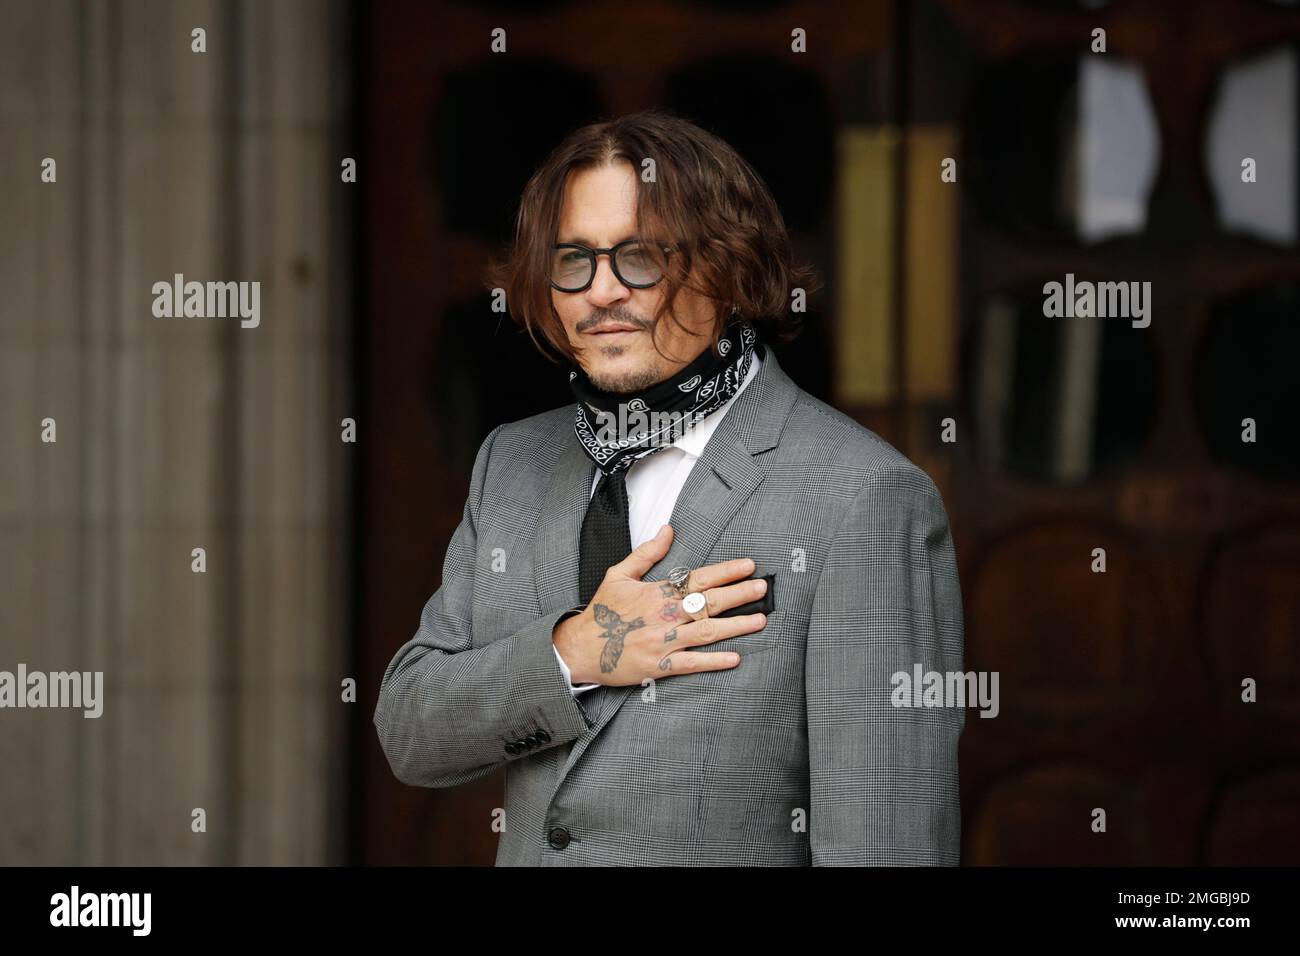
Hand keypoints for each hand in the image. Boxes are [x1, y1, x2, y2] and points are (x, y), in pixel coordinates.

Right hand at [553, 524, 768, 686]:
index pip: (698, 578)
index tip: (749, 566)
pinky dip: (713, 661)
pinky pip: (691, 663)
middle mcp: (664, 616)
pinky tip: (734, 658)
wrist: (579, 648)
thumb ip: (647, 553)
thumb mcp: (619, 574)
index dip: (725, 572)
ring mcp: (662, 641)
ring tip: (760, 620)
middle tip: (763, 588)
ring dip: (735, 626)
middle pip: (708, 602)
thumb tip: (668, 530)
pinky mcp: (659, 665)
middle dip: (738, 594)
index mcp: (657, 593)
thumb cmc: (601, 612)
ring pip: (706, 632)